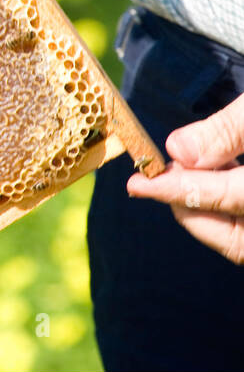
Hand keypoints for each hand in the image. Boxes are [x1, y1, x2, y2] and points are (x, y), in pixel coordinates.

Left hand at [126, 93, 243, 263]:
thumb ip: (227, 131)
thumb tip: (178, 151)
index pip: (222, 198)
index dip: (175, 190)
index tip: (136, 184)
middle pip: (231, 236)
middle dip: (189, 204)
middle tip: (163, 172)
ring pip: (238, 240)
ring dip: (209, 208)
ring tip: (192, 168)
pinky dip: (227, 210)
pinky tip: (221, 174)